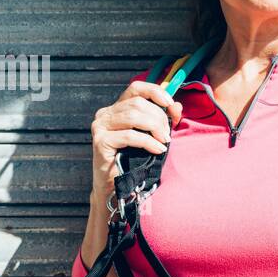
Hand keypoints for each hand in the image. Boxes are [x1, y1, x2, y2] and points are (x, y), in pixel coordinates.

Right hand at [89, 80, 182, 195]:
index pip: (135, 88)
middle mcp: (105, 114)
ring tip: (164, 142)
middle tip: (167, 135)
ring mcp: (100, 127)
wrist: (116, 188)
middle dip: (158, 117)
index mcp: (116, 108)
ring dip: (155, 128)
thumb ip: (162, 120)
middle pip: (137, 103)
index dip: (155, 92)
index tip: (170, 105)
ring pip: (133, 116)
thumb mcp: (150, 136)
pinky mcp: (100, 142)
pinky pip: (130, 135)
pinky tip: (157, 150)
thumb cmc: (133, 161)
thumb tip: (177, 105)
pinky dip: (148, 142)